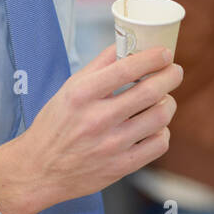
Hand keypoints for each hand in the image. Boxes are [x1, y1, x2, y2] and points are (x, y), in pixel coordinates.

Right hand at [0, 44, 182, 213]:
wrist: (40, 170)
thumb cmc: (55, 125)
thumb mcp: (68, 89)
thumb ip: (99, 66)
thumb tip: (128, 44)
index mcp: (82, 95)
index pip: (126, 68)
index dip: (153, 58)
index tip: (165, 53)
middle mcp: (97, 119)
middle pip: (150, 92)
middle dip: (170, 76)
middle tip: (174, 71)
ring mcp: (111, 145)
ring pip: (160, 117)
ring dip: (168, 102)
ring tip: (164, 99)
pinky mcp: (121, 167)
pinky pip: (159, 144)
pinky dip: (163, 131)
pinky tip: (154, 127)